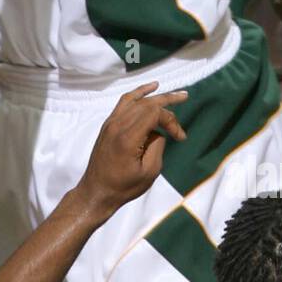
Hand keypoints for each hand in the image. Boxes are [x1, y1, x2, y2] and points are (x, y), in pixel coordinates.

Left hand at [76, 84, 187, 217]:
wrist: (96, 192)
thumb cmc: (123, 186)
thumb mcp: (149, 172)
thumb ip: (157, 146)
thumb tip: (158, 132)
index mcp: (128, 137)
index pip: (153, 113)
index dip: (171, 120)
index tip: (180, 137)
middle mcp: (117, 125)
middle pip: (146, 104)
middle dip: (167, 103)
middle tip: (185, 97)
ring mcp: (111, 123)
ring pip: (135, 99)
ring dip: (155, 94)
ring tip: (172, 92)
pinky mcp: (108, 125)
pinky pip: (124, 102)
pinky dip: (138, 93)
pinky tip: (150, 88)